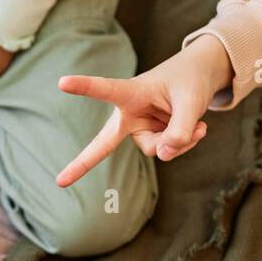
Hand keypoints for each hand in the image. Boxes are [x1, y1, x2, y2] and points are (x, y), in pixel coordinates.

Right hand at [56, 33, 233, 186]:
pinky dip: (186, 143)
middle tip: (60, 182)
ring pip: (157, 149)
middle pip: (103, 143)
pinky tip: (197, 129)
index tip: (62, 82)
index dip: (84, 86)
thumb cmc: (190, 80)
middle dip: (82, 163)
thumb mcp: (192, 101)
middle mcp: (129, 114)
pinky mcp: (151, 138)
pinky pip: (168, 151)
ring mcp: (139, 129)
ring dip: (180, 142)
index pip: (105, 90)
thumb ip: (180, 130)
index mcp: (131, 92)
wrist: (201, 78)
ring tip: (197, 123)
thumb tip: (164, 156)